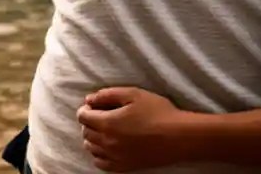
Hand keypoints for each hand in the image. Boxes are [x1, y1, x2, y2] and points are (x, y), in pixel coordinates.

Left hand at [77, 87, 194, 171]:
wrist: (177, 136)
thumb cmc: (158, 111)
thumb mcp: (134, 94)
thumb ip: (109, 94)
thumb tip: (89, 99)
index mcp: (108, 122)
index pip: (83, 117)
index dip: (85, 109)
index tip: (92, 106)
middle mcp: (106, 142)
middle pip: (86, 132)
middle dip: (89, 122)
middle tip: (99, 115)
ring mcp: (114, 156)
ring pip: (91, 148)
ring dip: (92, 137)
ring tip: (103, 130)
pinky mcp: (123, 166)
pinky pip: (100, 163)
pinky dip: (98, 154)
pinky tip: (106, 148)